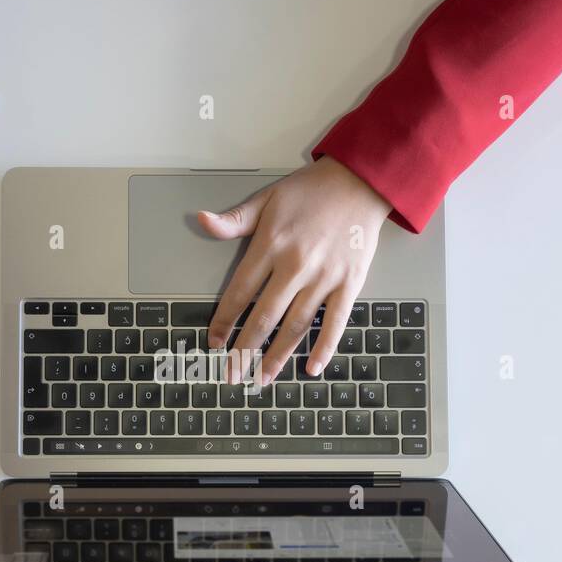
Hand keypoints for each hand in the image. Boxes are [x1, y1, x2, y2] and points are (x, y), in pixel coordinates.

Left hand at [198, 156, 391, 385]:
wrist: (360, 182)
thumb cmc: (311, 191)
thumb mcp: (267, 199)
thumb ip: (235, 220)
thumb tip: (202, 221)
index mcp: (271, 245)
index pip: (240, 292)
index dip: (224, 320)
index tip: (214, 341)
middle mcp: (295, 265)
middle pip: (264, 317)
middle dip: (245, 350)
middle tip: (232, 374)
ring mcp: (324, 277)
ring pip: (296, 325)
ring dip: (277, 356)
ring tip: (262, 378)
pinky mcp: (350, 283)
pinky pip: (335, 322)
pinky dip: (324, 348)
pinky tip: (312, 368)